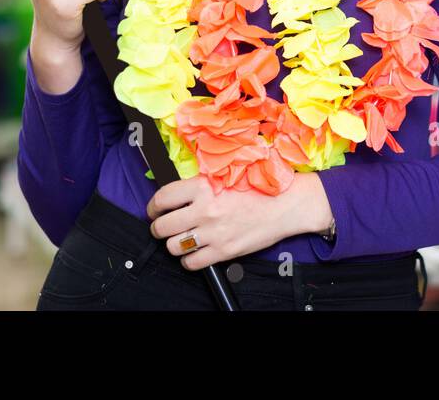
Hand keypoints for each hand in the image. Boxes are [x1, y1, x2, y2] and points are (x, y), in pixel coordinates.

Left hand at [147, 172, 332, 269]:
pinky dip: (189, 260)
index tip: (155, 210)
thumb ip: (200, 184)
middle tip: (164, 227)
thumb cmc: (259, 187)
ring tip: (182, 239)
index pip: (162, 199)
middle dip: (159, 228)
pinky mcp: (223, 251)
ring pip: (173, 247)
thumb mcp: (226, 175)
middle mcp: (204, 210)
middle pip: (162, 227)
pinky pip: (191, 263)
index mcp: (203, 186)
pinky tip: (196, 252)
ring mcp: (213, 233)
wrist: (286, 204)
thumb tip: (177, 193)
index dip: (153, 207)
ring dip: (174, 244)